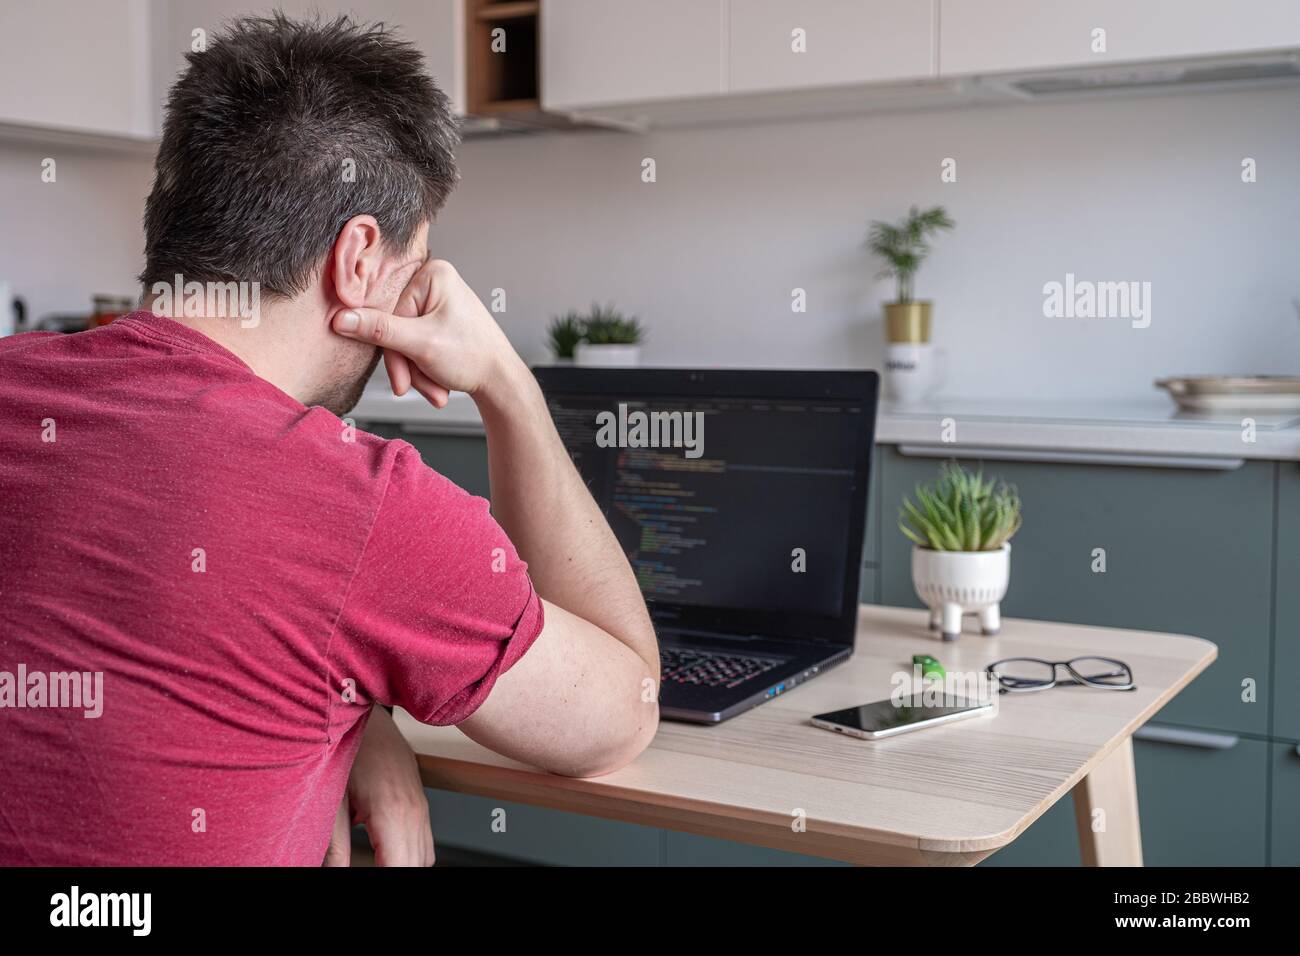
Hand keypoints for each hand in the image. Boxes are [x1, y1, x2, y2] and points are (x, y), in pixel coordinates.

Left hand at [324, 705, 434, 866]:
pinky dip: (411, 854)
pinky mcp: (420, 802)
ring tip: (376, 861)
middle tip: (365, 863)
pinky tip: (387, 851)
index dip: (383, 875)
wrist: (366, 713)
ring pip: (425, 858)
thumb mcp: (332, 801)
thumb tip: (333, 871)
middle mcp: (413, 811)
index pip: (399, 867)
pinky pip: (426, 842)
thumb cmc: (348, 748)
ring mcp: (421, 806)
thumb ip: (334, 846)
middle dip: (393, 871)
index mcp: (391, 812)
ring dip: (404, 865)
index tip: (363, 868)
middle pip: (415, 866)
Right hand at [330, 258, 525, 407]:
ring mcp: (438, 301)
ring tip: (437, 390)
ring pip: (406, 340)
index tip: (401, 381)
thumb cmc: (474, 358)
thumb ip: (379, 330)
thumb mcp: (421, 345)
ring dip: (417, 371)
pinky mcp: (440, 319)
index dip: (393, 352)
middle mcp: (435, 281)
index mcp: (433, 274)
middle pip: (397, 327)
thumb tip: (340, 318)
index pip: (390, 313)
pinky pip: (417, 343)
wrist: (502, 382)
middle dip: (409, 365)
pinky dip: (424, 367)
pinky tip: (439, 382)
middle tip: (424, 389)